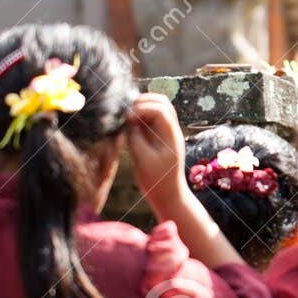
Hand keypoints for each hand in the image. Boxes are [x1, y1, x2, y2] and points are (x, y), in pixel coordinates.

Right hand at [126, 93, 187, 214]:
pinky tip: (128, 124)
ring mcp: (165, 132)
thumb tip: (127, 120)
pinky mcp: (158, 136)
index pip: (160, 109)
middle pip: (161, 102)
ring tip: (126, 117)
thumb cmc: (156, 181)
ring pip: (156, 107)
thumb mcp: (143, 160)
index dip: (142, 108)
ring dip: (141, 107)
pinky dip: (139, 116)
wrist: (168, 195)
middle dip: (142, 102)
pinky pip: (150, 118)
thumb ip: (135, 138)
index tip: (127, 118)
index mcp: (171, 135)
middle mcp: (171, 130)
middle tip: (125, 113)